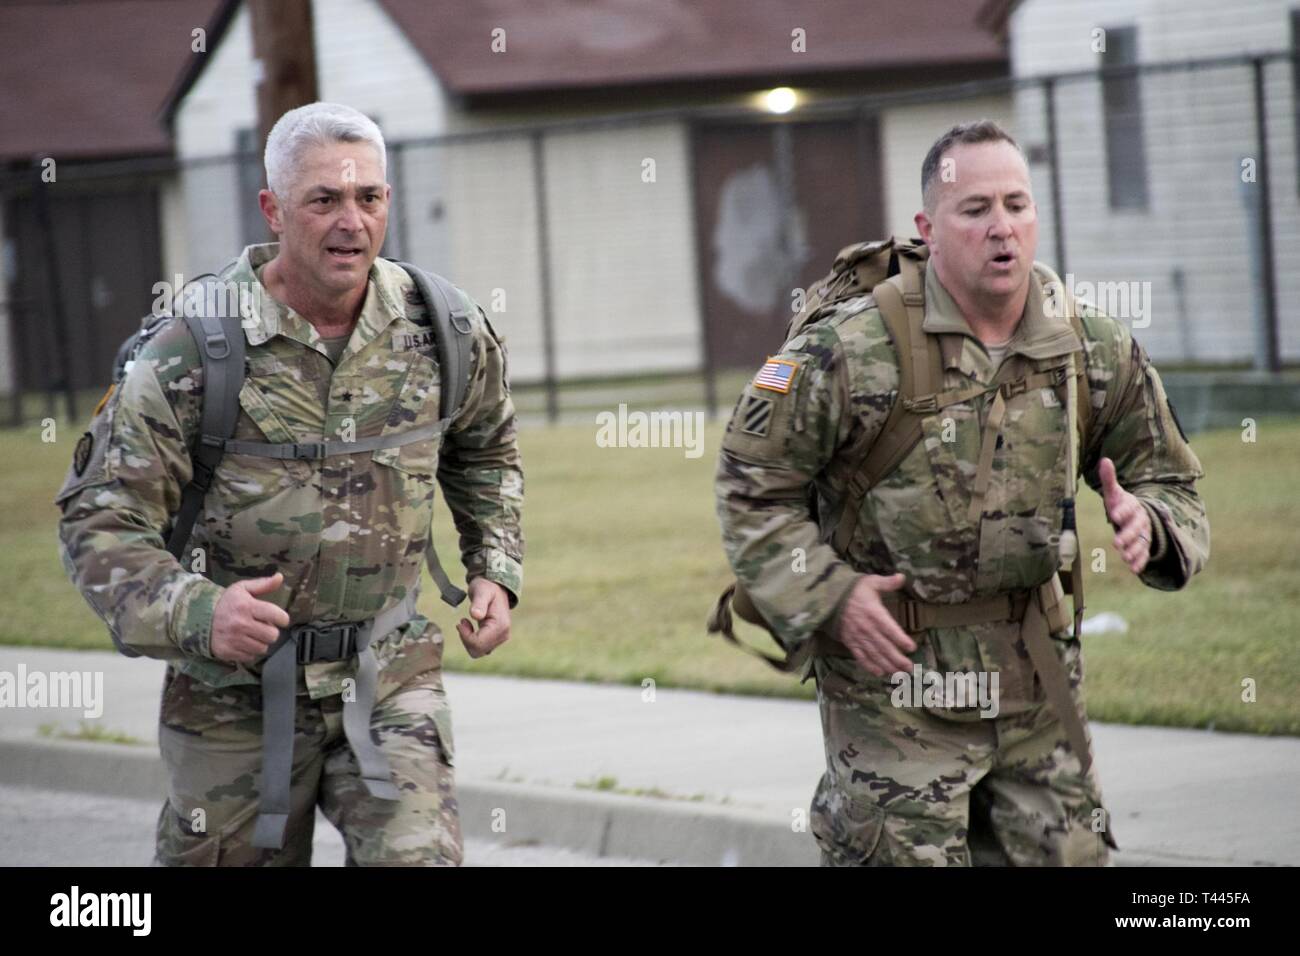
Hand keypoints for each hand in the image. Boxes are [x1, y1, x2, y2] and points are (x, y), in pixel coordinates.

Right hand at [210, 572, 289, 662]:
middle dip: (271, 631)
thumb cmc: (226, 602)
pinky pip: (250, 657)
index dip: (282, 618)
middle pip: (272, 635)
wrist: (198, 617)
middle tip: (263, 627)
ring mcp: (234, 640)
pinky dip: (249, 651)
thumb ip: (263, 584)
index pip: (277, 616)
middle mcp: (241, 624)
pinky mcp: (228, 652)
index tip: (280, 619)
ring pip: (263, 648)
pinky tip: (243, 642)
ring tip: (253, 634)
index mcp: (246, 606)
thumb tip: (280, 577)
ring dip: (261, 642)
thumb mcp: (242, 589)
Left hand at [456, 578, 511, 658]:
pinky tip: (471, 627)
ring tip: (466, 623)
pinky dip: (472, 640)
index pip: (478, 644)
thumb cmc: (486, 587)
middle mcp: (503, 635)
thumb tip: (476, 615)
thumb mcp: (481, 591)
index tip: (461, 621)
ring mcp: (501, 638)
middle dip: (466, 638)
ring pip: (478, 652)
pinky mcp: (496, 639)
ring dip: (468, 639)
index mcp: (501, 626)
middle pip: (477, 651)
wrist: (494, 587)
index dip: (465, 635)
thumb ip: (479, 603)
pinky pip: (480, 649)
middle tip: (463, 622)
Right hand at [835, 573, 916, 677]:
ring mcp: (857, 637)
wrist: (829, 597)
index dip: (900, 639)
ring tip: (899, 674)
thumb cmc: (853, 590)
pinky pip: (860, 656)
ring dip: (887, 665)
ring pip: (874, 654)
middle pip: (884, 646)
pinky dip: (869, 666)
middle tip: (909, 668)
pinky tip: (879, 673)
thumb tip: (902, 577)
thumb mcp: (870, 581)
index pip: (889, 628)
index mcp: (873, 612)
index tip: (912, 648)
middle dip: (897, 659)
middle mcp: (866, 627)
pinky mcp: (850, 642)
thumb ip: (887, 582)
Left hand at [1100, 457, 1152, 574]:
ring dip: (1134, 550)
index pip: (1129, 507)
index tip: (1113, 515)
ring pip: (1141, 542)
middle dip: (1128, 535)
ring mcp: (1144, 534)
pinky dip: (1140, 562)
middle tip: (1116, 542)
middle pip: (1136, 527)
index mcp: (1133, 505)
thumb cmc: (1121, 503)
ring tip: (1124, 557)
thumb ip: (1110, 479)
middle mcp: (1141, 520)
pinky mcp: (1144, 546)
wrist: (1137, 514)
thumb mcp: (1114, 492)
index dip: (1122, 511)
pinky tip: (1133, 569)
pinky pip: (1144, 554)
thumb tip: (1104, 460)